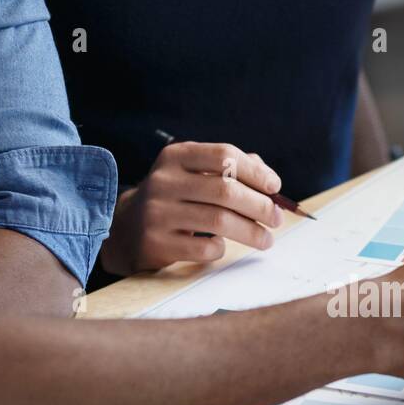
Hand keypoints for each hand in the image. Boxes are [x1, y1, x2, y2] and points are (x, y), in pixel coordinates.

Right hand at [99, 142, 283, 274]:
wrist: (126, 227)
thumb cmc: (174, 198)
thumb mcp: (193, 174)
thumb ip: (230, 170)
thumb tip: (269, 181)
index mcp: (176, 156)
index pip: (224, 155)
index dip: (255, 171)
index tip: (275, 187)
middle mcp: (164, 181)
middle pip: (225, 191)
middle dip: (260, 206)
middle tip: (277, 219)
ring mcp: (157, 213)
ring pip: (219, 221)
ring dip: (251, 232)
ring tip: (266, 239)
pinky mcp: (156, 243)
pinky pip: (203, 248)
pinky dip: (221, 248)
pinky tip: (222, 246)